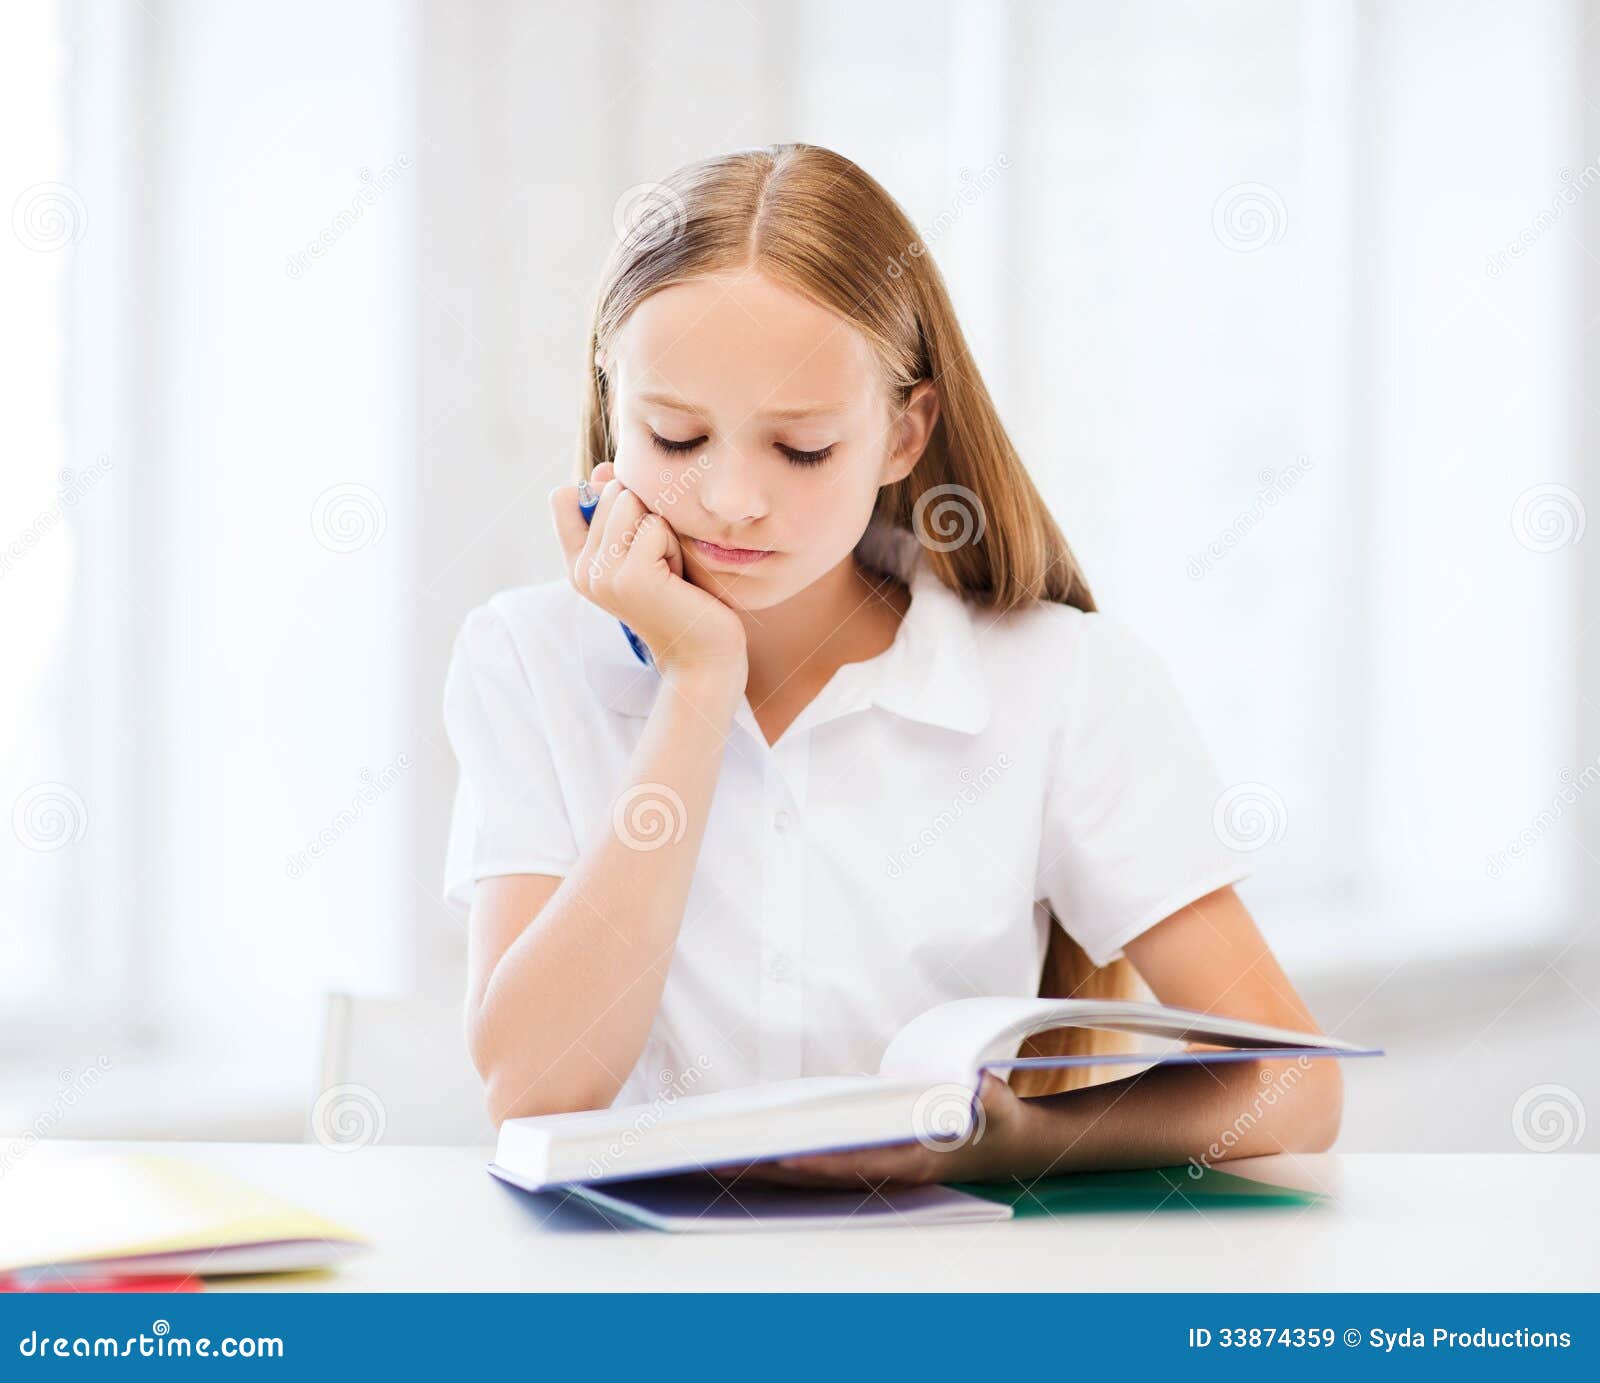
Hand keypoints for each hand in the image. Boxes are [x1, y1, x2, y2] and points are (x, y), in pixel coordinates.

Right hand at [551, 461, 747, 683]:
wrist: (703, 654)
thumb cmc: (684, 597)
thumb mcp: (647, 548)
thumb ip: (621, 510)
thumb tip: (601, 469)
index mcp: (580, 563)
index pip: (565, 498)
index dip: (606, 494)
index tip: (637, 529)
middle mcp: (583, 570)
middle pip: (611, 492)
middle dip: (648, 516)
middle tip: (661, 562)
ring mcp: (602, 574)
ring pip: (631, 502)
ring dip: (663, 530)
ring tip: (669, 570)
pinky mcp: (630, 577)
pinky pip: (655, 525)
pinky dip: (676, 547)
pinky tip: (678, 581)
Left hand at [707, 1074, 1026, 1190]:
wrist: (1008, 1149)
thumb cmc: (1000, 1122)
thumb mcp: (1001, 1109)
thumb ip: (992, 1101)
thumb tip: (982, 1087)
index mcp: (914, 1164)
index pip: (856, 1165)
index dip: (817, 1162)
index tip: (778, 1155)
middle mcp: (883, 1176)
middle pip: (814, 1178)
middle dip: (763, 1171)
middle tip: (709, 1159)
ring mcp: (869, 1176)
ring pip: (804, 1179)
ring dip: (758, 1173)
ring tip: (705, 1160)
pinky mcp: (861, 1167)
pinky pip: (811, 1169)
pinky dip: (776, 1164)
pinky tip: (741, 1155)